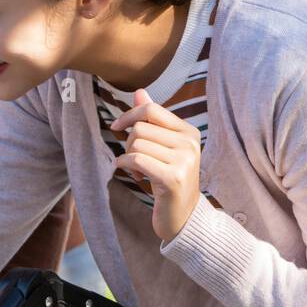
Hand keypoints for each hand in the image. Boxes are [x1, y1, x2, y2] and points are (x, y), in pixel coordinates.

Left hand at [109, 88, 201, 241]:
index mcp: (188, 132)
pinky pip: (136, 160)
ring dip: (128, 158)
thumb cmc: (169, 178)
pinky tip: (134, 175)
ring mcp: (184, 160)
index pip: (151, 110)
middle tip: (135, 161)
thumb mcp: (163, 146)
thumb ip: (152, 120)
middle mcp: (190, 143)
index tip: (116, 126)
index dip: (128, 115)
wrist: (183, 215)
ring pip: (137, 144)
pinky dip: (126, 166)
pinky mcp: (174, 178)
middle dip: (129, 144)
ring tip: (138, 171)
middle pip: (140, 128)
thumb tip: (140, 92)